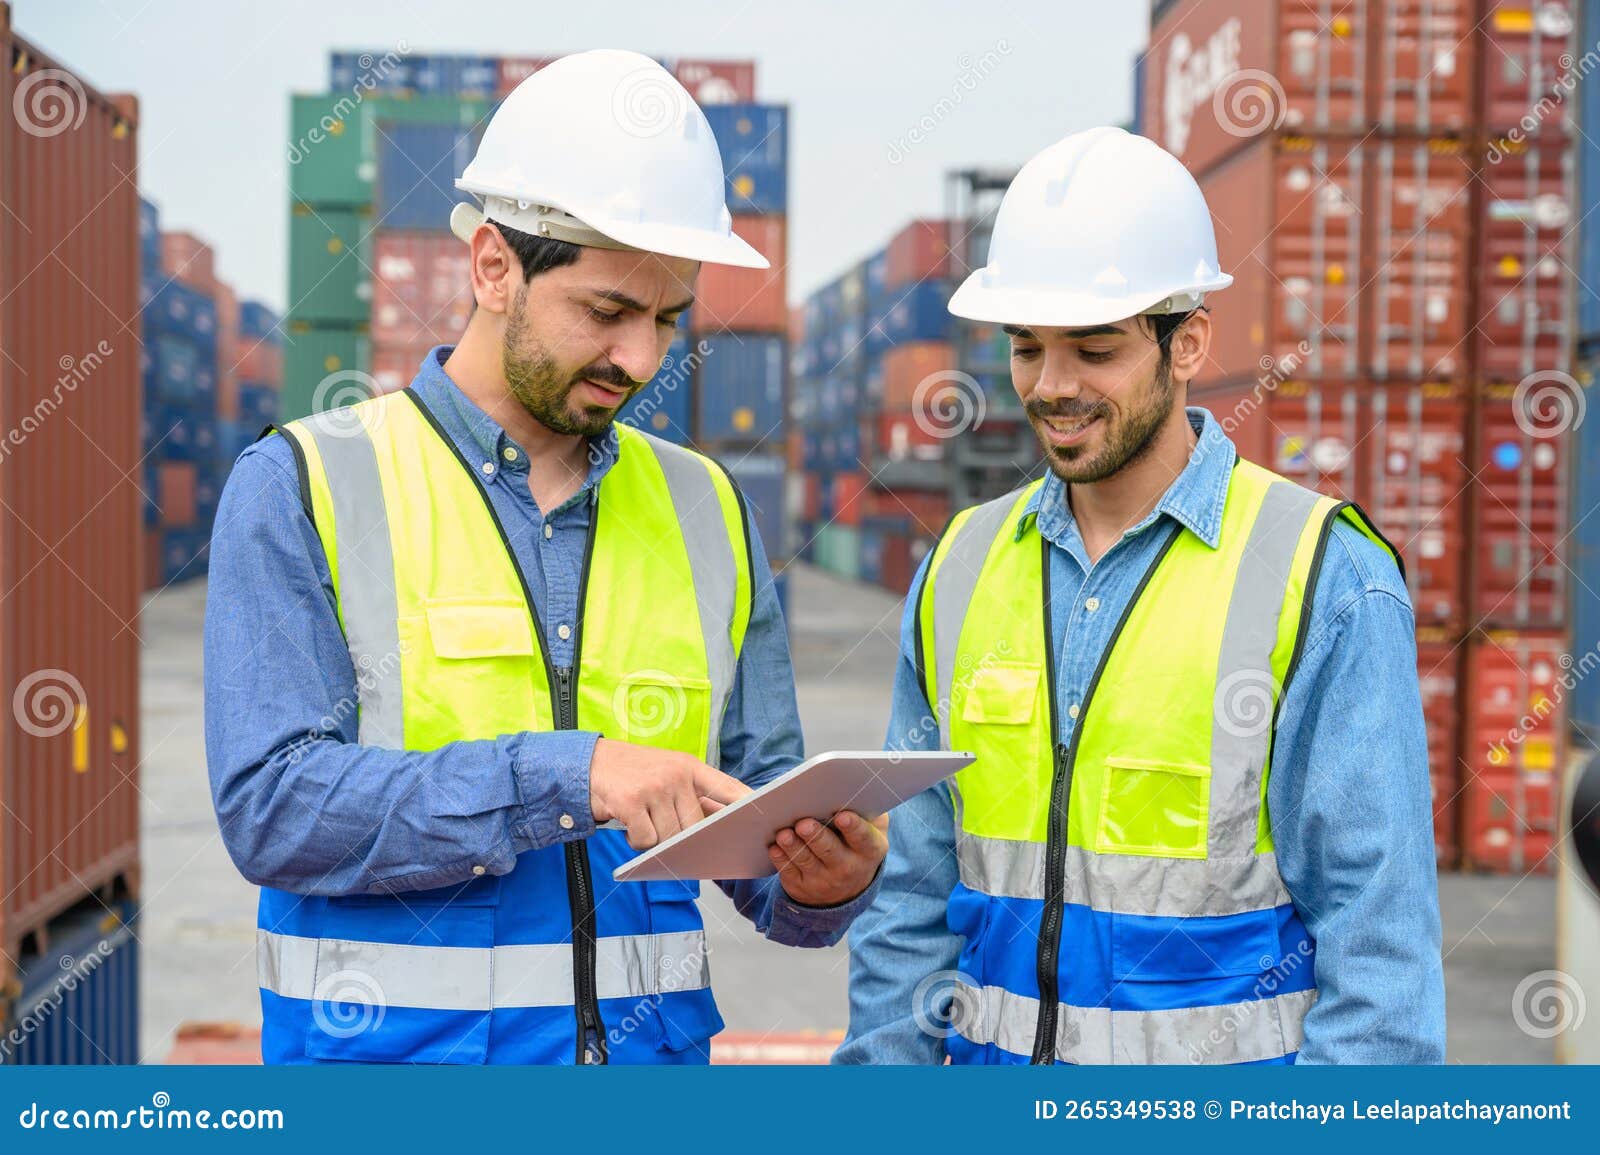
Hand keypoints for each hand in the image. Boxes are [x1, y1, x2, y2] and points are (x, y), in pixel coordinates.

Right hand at [589, 738, 750, 849]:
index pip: (727, 787)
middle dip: (681, 835)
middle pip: (695, 826)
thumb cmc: (633, 773)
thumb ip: (692, 794)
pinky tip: (629, 823)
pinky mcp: (631, 802)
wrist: (586, 762)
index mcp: (689, 766)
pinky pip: (646, 840)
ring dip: (654, 837)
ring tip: (642, 818)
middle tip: (661, 825)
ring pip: (670, 836)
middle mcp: (675, 774)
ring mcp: (654, 787)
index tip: (763, 815)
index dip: (746, 804)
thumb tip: (721, 823)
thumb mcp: (667, 772)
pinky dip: (636, 840)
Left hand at [769, 811, 888, 906]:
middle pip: (830, 851)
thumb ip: (867, 809)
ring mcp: (824, 880)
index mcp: (869, 849)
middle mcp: (848, 868)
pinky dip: (781, 859)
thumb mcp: (872, 828)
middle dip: (816, 836)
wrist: (847, 887)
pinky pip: (789, 872)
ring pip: (806, 861)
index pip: (863, 838)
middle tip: (804, 824)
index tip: (842, 816)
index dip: (853, 827)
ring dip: (793, 847)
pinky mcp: (802, 886)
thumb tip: (853, 787)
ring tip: (784, 834)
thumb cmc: (857, 842)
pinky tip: (775, 847)